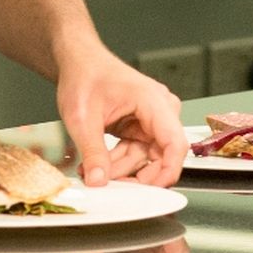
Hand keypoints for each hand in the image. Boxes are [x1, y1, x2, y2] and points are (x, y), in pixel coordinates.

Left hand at [55, 46, 185, 186]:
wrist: (78, 62)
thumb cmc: (84, 75)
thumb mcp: (82, 117)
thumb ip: (93, 151)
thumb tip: (98, 180)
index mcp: (153, 101)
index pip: (175, 143)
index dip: (167, 171)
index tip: (150, 191)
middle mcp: (159, 110)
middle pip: (162, 155)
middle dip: (135, 174)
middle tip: (109, 184)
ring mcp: (152, 119)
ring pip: (146, 157)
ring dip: (121, 168)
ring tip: (92, 170)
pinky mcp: (142, 126)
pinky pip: (137, 152)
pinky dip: (117, 161)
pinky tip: (97, 164)